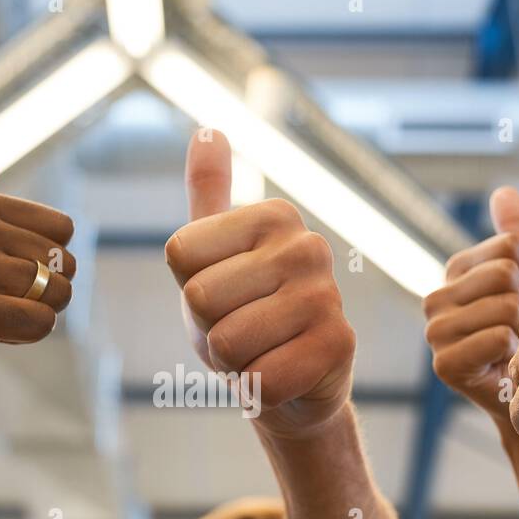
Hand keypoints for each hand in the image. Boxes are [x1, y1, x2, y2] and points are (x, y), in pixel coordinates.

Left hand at [164, 130, 355, 439]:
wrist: (290, 386)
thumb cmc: (244, 317)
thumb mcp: (213, 255)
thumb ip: (208, 193)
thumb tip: (208, 129)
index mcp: (273, 215)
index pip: (180, 253)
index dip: (189, 288)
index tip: (223, 296)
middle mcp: (306, 245)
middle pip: (199, 297)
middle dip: (209, 330)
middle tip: (241, 332)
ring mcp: (327, 294)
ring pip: (226, 341)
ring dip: (233, 362)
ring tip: (260, 352)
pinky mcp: (338, 345)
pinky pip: (260, 377)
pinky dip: (259, 388)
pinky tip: (282, 375)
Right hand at [423, 187, 518, 424]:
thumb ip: (516, 234)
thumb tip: (503, 191)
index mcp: (457, 271)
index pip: (508, 245)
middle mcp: (437, 299)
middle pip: (502, 272)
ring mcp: (436, 333)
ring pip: (503, 304)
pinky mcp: (444, 365)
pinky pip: (497, 337)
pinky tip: (518, 371)